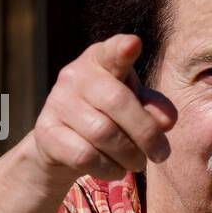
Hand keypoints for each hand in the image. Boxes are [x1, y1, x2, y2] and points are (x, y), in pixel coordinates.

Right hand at [31, 34, 177, 183]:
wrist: (65, 145)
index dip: (122, 49)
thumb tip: (166, 120)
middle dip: (147, 134)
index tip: (134, 44)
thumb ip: (154, 108)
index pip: (111, 52)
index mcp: (101, 61)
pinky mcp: (46, 132)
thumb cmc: (112, 118)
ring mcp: (56, 102)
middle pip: (118, 102)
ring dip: (129, 156)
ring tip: (137, 162)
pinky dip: (108, 168)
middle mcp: (75, 75)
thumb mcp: (137, 107)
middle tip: (161, 155)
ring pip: (103, 134)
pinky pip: (85, 156)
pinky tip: (113, 168)